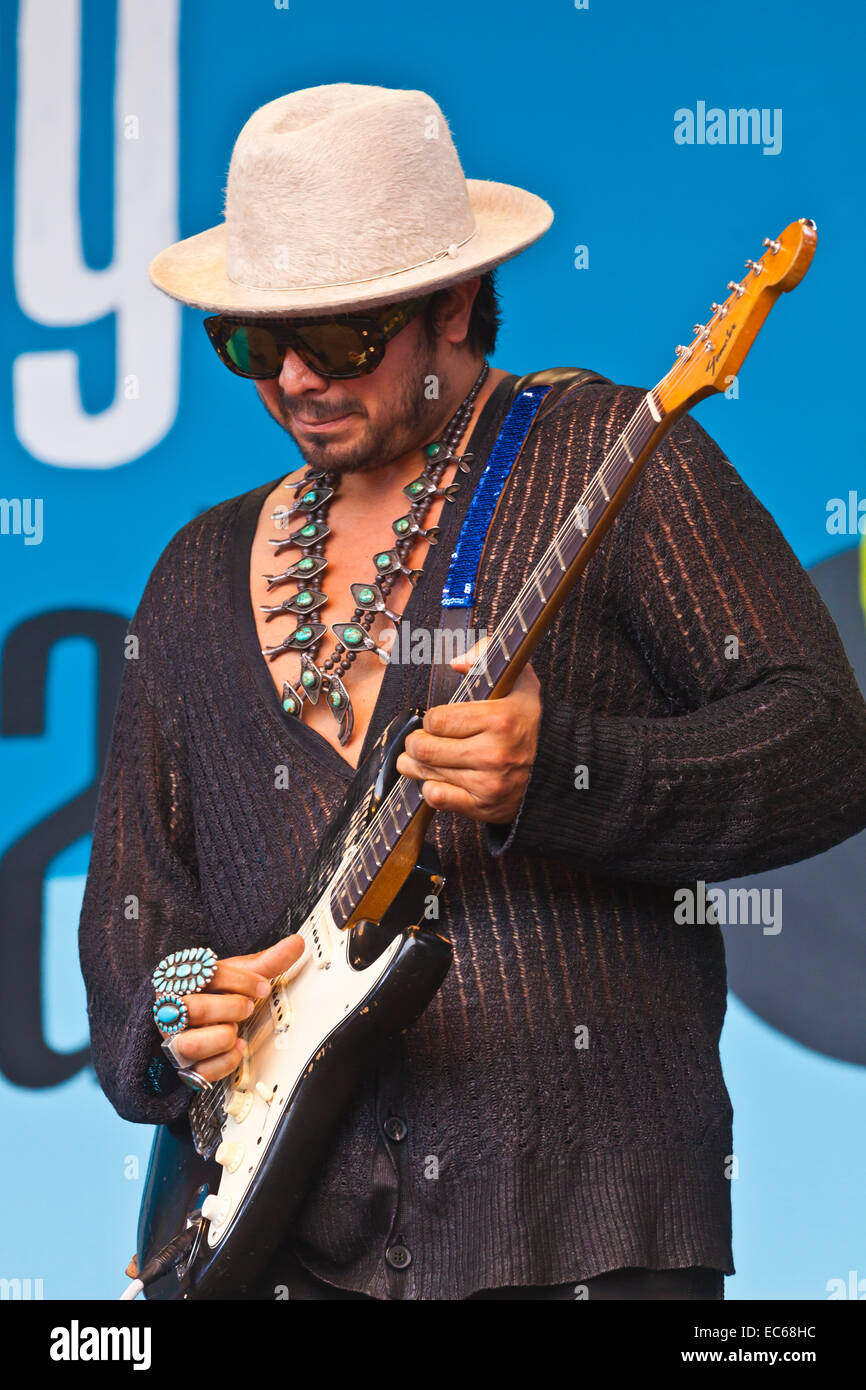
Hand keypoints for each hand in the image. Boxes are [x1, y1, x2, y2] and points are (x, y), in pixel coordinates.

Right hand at [167, 936, 303, 1083]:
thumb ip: (266, 962)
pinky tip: (237, 1048)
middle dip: (232, 1008)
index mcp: (185, 981)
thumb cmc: (214, 993)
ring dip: (223, 1036)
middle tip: (248, 1007)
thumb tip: (296, 944)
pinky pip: (201, 1071)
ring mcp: (176, 1039)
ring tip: (235, 1028)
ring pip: (191, 1044)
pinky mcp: (185, 1065)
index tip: (263, 986)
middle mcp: (174, 1010)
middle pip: (196, 1009)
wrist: (194, 1019)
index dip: (240, 980)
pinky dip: (225, 1061)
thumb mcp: (237, 975)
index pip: (207, 976)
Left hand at [396, 639, 541, 823]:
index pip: (435, 720)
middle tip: (421, 739)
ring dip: (417, 764)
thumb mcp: (520, 680)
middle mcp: (493, 755)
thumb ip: (487, 656)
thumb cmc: (534, 722)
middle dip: (416, 741)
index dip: (431, 718)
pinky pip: (437, 798)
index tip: (438, 720)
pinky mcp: (484, 807)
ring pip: (425, 773)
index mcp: (500, 720)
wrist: (563, 768)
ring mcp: (488, 784)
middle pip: (423, 748)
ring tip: (423, 757)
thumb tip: (457, 663)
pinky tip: (439, 777)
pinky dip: (432, 788)